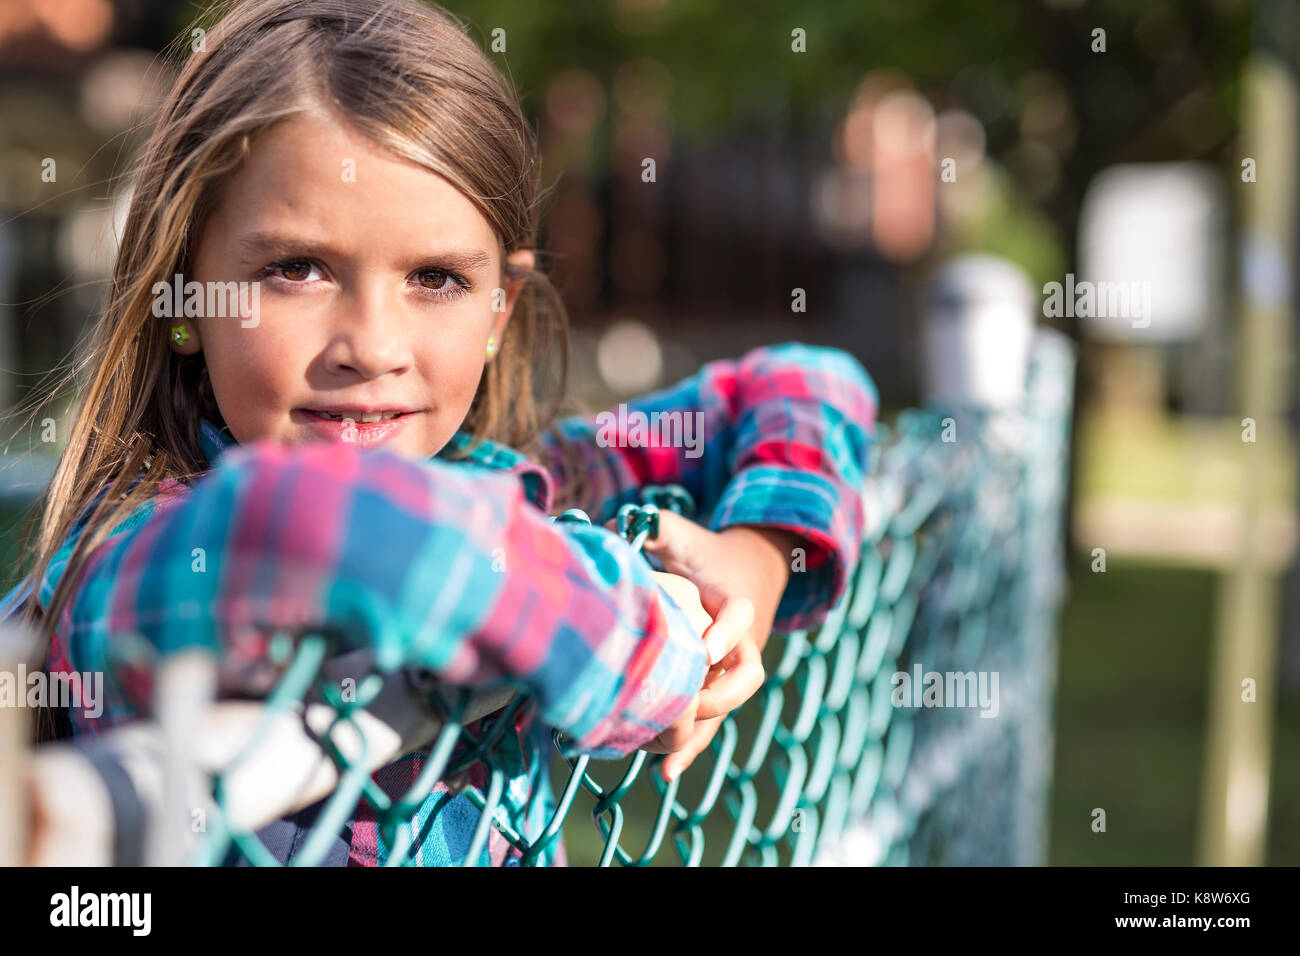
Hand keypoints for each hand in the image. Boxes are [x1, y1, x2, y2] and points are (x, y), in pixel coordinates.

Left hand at [616, 511, 805, 780]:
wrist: (746, 568)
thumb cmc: (707, 551)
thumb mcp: (684, 534)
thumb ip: (655, 527)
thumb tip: (609, 525)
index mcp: (738, 602)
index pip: (741, 618)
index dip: (725, 634)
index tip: (704, 650)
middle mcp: (743, 642)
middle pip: (746, 676)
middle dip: (719, 695)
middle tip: (688, 706)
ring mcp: (732, 670)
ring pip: (726, 708)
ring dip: (701, 735)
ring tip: (667, 762)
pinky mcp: (718, 687)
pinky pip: (709, 721)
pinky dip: (690, 746)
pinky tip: (663, 774)